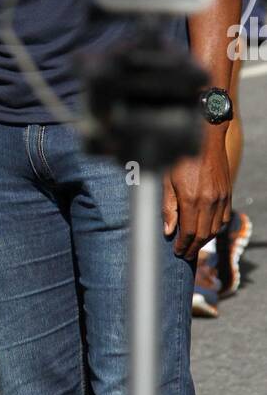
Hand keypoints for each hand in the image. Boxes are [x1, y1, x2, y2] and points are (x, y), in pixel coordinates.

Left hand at [162, 135, 230, 259]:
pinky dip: (216, 229)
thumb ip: (168, 207)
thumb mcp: (166, 181)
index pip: (189, 232)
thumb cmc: (180, 158)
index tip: (177, 252)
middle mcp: (209, 201)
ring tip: (194, 246)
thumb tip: (168, 231)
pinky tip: (207, 232)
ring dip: (205, 241)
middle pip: (203, 235)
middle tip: (185, 255)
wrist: (205, 139)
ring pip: (215, 229)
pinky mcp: (227, 193)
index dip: (183, 245)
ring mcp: (221, 198)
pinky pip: (224, 218)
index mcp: (192, 199)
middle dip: (193, 248)